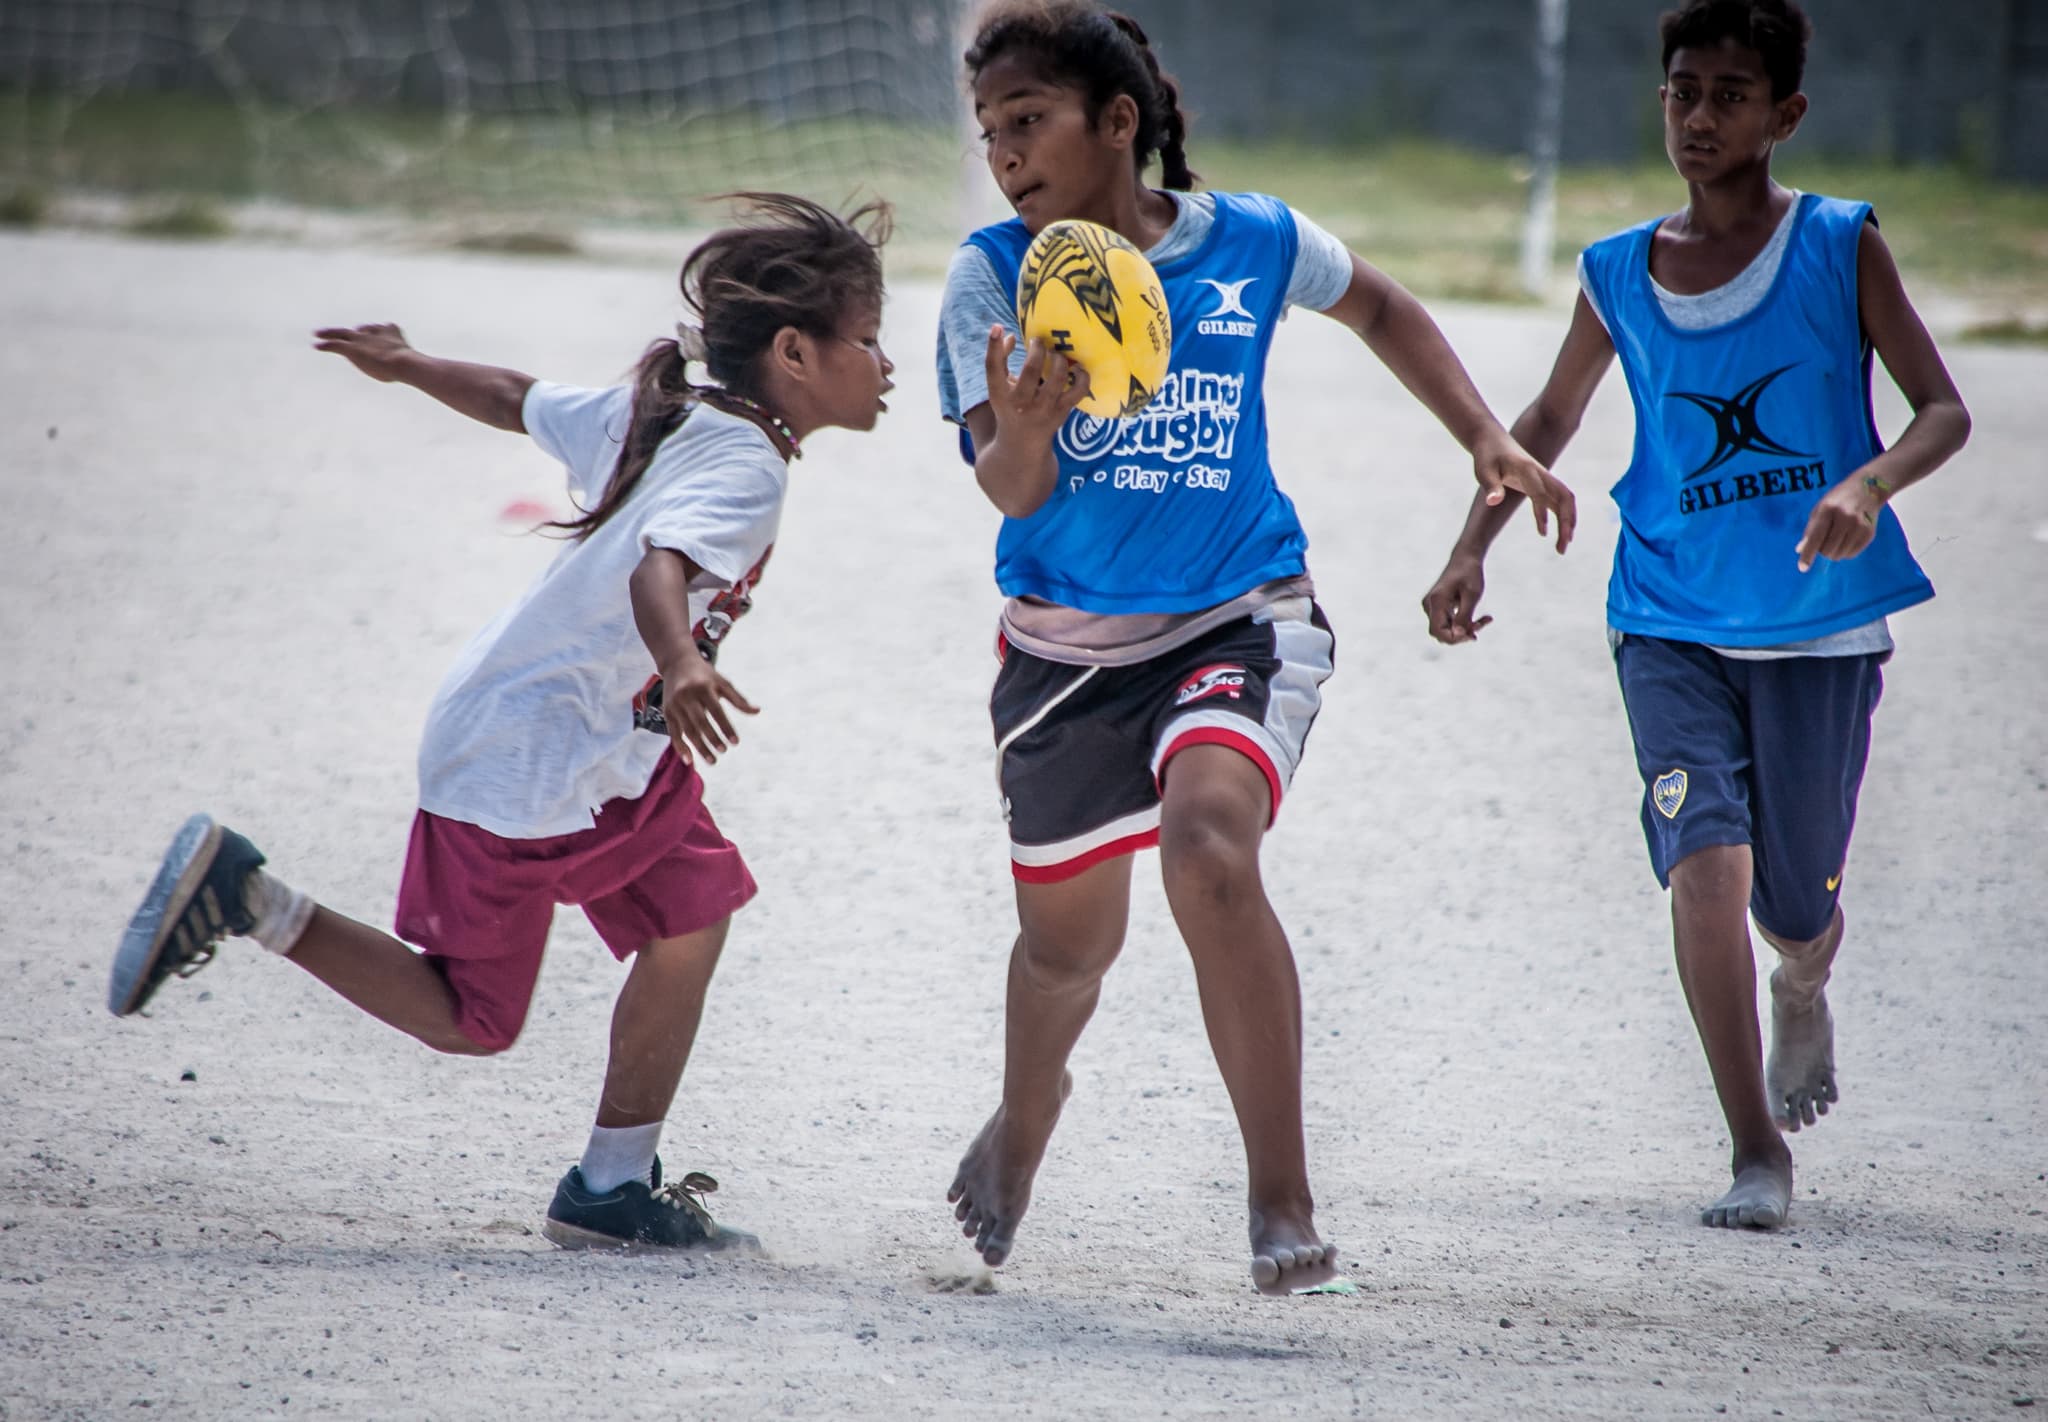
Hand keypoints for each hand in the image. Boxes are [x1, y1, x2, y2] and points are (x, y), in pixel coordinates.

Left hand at [313, 322, 414, 381]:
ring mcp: (362, 339)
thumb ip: (413, 364)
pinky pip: (335, 345)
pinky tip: (316, 345)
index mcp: (391, 330)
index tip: (376, 336)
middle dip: (353, 331)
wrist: (402, 363)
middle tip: (346, 332)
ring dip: (329, 333)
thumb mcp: (414, 363)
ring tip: (319, 333)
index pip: (381, 329)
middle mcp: (374, 332)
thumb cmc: (412, 366)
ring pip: (342, 333)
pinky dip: (325, 345)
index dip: (377, 334)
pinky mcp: (352, 349)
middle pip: (360, 329)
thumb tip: (424, 373)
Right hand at [656, 651, 758, 765]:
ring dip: (699, 747)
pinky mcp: (667, 712)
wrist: (677, 663)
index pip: (716, 710)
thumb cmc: (704, 675)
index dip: (726, 727)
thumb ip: (738, 699)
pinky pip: (673, 732)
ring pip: (687, 730)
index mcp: (703, 687)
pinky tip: (690, 760)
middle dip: (712, 738)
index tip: (736, 742)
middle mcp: (687, 695)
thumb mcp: (723, 682)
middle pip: (700, 721)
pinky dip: (680, 747)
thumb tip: (757, 711)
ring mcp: (675, 704)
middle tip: (724, 751)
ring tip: (712, 760)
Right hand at [984, 326, 1089, 446]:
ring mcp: (1043, 409)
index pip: (992, 368)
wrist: (1022, 444)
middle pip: (1031, 369)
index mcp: (1000, 394)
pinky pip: (1078, 391)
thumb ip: (1000, 360)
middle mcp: (1020, 403)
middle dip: (1038, 348)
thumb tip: (1011, 336)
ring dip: (1058, 359)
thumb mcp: (999, 388)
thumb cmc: (1010, 407)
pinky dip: (1082, 376)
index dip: (993, 346)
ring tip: (1055, 355)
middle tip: (1039, 341)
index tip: (997, 327)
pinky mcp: (1061, 413)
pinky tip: (1077, 368)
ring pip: (1057, 378)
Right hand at [1422, 550, 1492, 644]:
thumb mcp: (1472, 595)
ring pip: (1447, 629)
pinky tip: (1481, 618)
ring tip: (1485, 620)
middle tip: (1482, 624)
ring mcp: (1432, 606)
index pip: (1439, 632)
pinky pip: (1449, 622)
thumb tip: (1459, 636)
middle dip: (1462, 634)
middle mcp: (1429, 605)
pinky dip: (1464, 623)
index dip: (1456, 639)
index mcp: (1436, 602)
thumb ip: (1465, 616)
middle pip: (1441, 633)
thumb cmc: (1470, 572)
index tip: (1475, 635)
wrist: (1465, 557)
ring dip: (1465, 629)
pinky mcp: (1438, 607)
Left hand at [1474, 429, 1576, 553]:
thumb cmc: (1486, 455)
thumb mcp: (1484, 470)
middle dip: (1567, 521)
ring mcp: (1542, 479)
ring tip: (1561, 546)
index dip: (1545, 512)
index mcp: (1528, 470)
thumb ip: (1491, 486)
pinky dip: (1552, 516)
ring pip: (1563, 500)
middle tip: (1563, 547)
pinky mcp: (1538, 483)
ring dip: (1566, 522)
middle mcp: (1540, 474)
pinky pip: (1552, 501)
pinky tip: (1543, 533)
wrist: (1491, 439)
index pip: (1542, 492)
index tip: (1544, 533)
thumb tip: (1493, 502)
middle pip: (1564, 497)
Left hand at [1796, 470, 1886, 571]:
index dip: (1808, 554)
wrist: (1868, 489)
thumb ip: (1810, 530)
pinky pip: (1852, 554)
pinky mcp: (1869, 533)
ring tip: (1836, 538)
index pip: (1816, 537)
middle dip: (1822, 551)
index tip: (1803, 568)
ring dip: (1833, 552)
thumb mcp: (1819, 509)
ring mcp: (1859, 526)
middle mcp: (1845, 518)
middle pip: (1827, 550)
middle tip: (1824, 540)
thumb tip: (1800, 550)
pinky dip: (1845, 552)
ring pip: (1839, 555)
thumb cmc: (1837, 500)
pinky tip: (1847, 539)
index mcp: (1828, 510)